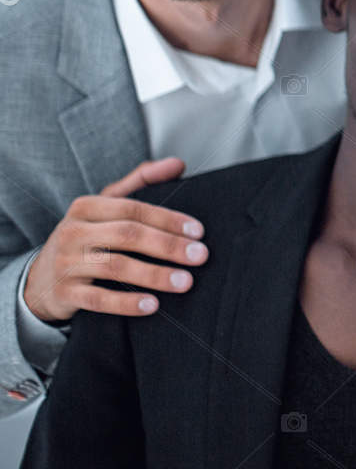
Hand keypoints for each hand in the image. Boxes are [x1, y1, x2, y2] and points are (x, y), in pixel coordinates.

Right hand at [22, 158, 206, 322]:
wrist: (41, 278)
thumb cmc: (87, 237)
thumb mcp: (106, 206)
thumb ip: (141, 182)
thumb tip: (178, 164)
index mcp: (86, 207)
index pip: (133, 209)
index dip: (168, 219)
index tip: (198, 231)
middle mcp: (73, 232)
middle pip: (127, 235)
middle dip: (168, 245)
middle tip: (200, 256)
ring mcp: (66, 263)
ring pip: (115, 266)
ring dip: (154, 275)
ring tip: (185, 281)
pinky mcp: (64, 293)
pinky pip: (98, 299)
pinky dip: (126, 303)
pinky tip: (153, 305)